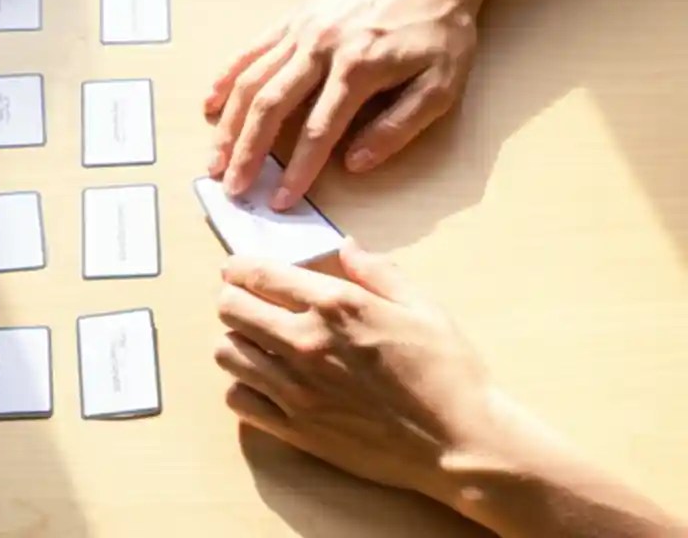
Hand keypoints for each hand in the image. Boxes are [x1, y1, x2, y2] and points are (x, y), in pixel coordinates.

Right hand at [204, 0, 477, 209]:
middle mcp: (322, 48)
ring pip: (253, 81)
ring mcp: (303, 30)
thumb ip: (398, 127)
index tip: (281, 200)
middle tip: (231, 186)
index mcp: (358, 69)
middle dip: (247, 152)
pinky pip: (253, 50)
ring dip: (229, 123)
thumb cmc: (440, 33)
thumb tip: (354, 163)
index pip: (319, 131)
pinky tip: (212, 102)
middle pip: (272, 107)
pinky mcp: (295, 18)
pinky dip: (228, 77)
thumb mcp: (440, 86)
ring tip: (215, 157)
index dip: (297, 170)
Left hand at [213, 240, 499, 499]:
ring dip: (236, 342)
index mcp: (336, 306)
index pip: (257, 274)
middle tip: (248, 304)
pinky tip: (265, 384)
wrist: (462, 443)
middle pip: (229, 308)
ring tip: (256, 344)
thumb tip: (346, 245)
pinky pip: (238, 400)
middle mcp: (306, 343)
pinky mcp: (295, 428)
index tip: (238, 270)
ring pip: (225, 353)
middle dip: (233, 299)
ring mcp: (296, 388)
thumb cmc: (448, 372)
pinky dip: (244, 388)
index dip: (239, 268)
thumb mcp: (422, 307)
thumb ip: (377, 271)